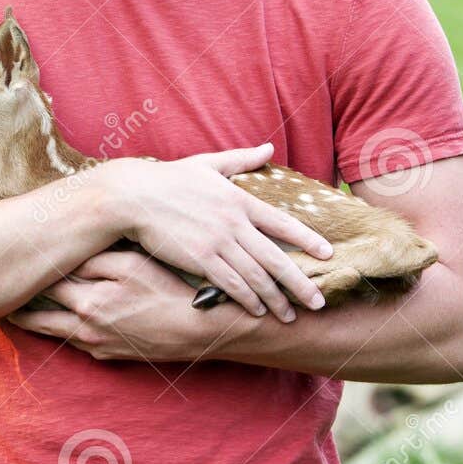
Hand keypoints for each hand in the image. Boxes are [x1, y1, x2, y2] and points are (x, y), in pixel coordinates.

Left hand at [7, 249, 229, 360]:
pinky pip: (74, 342)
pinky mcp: (109, 356)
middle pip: (40, 313)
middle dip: (18, 302)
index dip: (25, 271)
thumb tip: (61, 254)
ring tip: (10, 311)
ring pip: (53, 331)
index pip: (45, 283)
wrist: (203, 330)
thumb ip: (94, 259)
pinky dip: (57, 331)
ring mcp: (97, 345)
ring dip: (31, 320)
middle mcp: (86, 327)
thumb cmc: (171, 289)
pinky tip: (49, 321)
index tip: (6, 261)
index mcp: (88, 301)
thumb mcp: (133, 264)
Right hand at [96, 144, 333, 319]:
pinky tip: (257, 310)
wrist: (134, 197)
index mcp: (240, 200)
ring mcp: (218, 243)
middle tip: (318, 301)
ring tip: (289, 315)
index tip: (328, 255)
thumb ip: (242, 159)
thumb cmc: (169, 179)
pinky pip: (231, 285)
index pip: (283, 223)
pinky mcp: (200, 260)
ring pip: (257, 277)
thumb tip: (269, 148)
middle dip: (300, 283)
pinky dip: (248, 299)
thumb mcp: (208, 163)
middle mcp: (234, 223)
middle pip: (277, 258)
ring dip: (276, 299)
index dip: (308, 240)